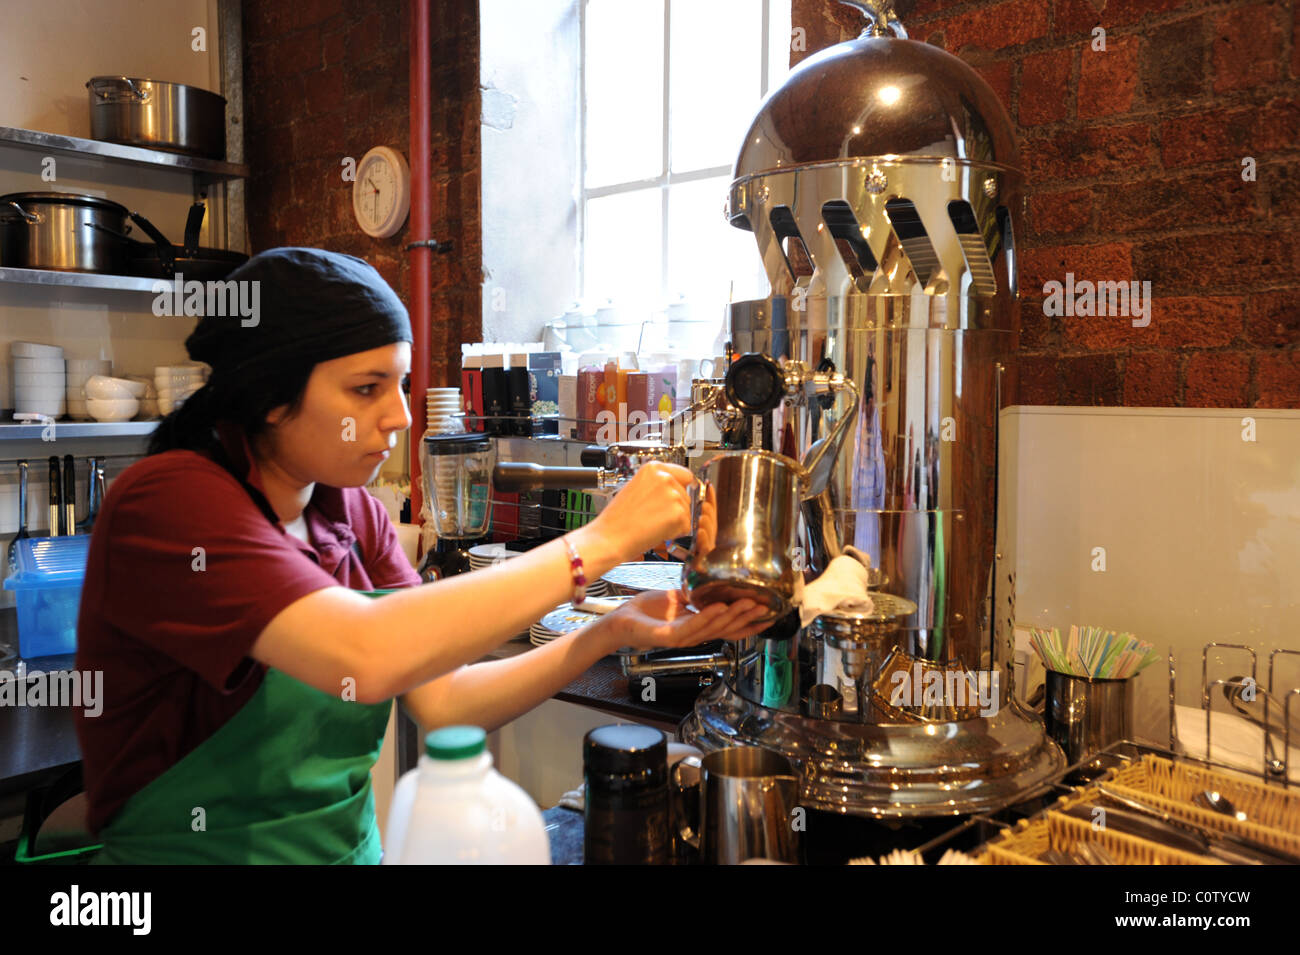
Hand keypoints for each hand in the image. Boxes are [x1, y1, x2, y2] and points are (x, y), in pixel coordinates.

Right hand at [587, 462, 695, 562]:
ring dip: (675, 521)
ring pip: (687, 511)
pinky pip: (686, 526)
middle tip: (654, 516)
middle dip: (676, 507)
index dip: (682, 488)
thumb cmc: (617, 519)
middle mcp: (665, 478)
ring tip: (652, 523)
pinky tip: (656, 531)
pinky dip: (676, 533)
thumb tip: (674, 487)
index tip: (681, 495)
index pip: (684, 474)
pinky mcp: (679, 514)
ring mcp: (673, 495)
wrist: (609, 538)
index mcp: (653, 468)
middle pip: (686, 494)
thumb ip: (655, 484)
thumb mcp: (634, 488)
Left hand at [596, 589, 770, 653]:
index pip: (729, 626)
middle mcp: (695, 634)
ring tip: (749, 603)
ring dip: (733, 615)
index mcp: (698, 626)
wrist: (621, 620)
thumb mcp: (677, 599)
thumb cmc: (646, 610)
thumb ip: (695, 596)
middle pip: (727, 628)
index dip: (749, 622)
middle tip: (767, 607)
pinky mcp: (670, 636)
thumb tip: (712, 582)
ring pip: (714, 627)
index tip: (769, 614)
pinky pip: (693, 626)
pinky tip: (720, 607)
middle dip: (748, 617)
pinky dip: (708, 616)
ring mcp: (684, 637)